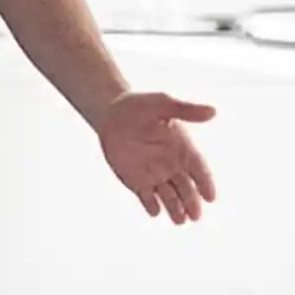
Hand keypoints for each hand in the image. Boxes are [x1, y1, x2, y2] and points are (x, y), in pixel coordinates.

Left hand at [97, 91, 216, 224]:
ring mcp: (155, 174)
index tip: (210, 197)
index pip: (199, 170)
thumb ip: (186, 110)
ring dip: (175, 209)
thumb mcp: (162, 104)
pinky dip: (151, 204)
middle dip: (192, 203)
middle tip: (195, 216)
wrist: (111, 113)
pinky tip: (155, 211)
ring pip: (169, 196)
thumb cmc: (140, 106)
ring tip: (179, 220)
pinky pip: (146, 196)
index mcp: (183, 149)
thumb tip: (213, 111)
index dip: (206, 184)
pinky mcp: (136, 180)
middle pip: (187, 189)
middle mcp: (172, 165)